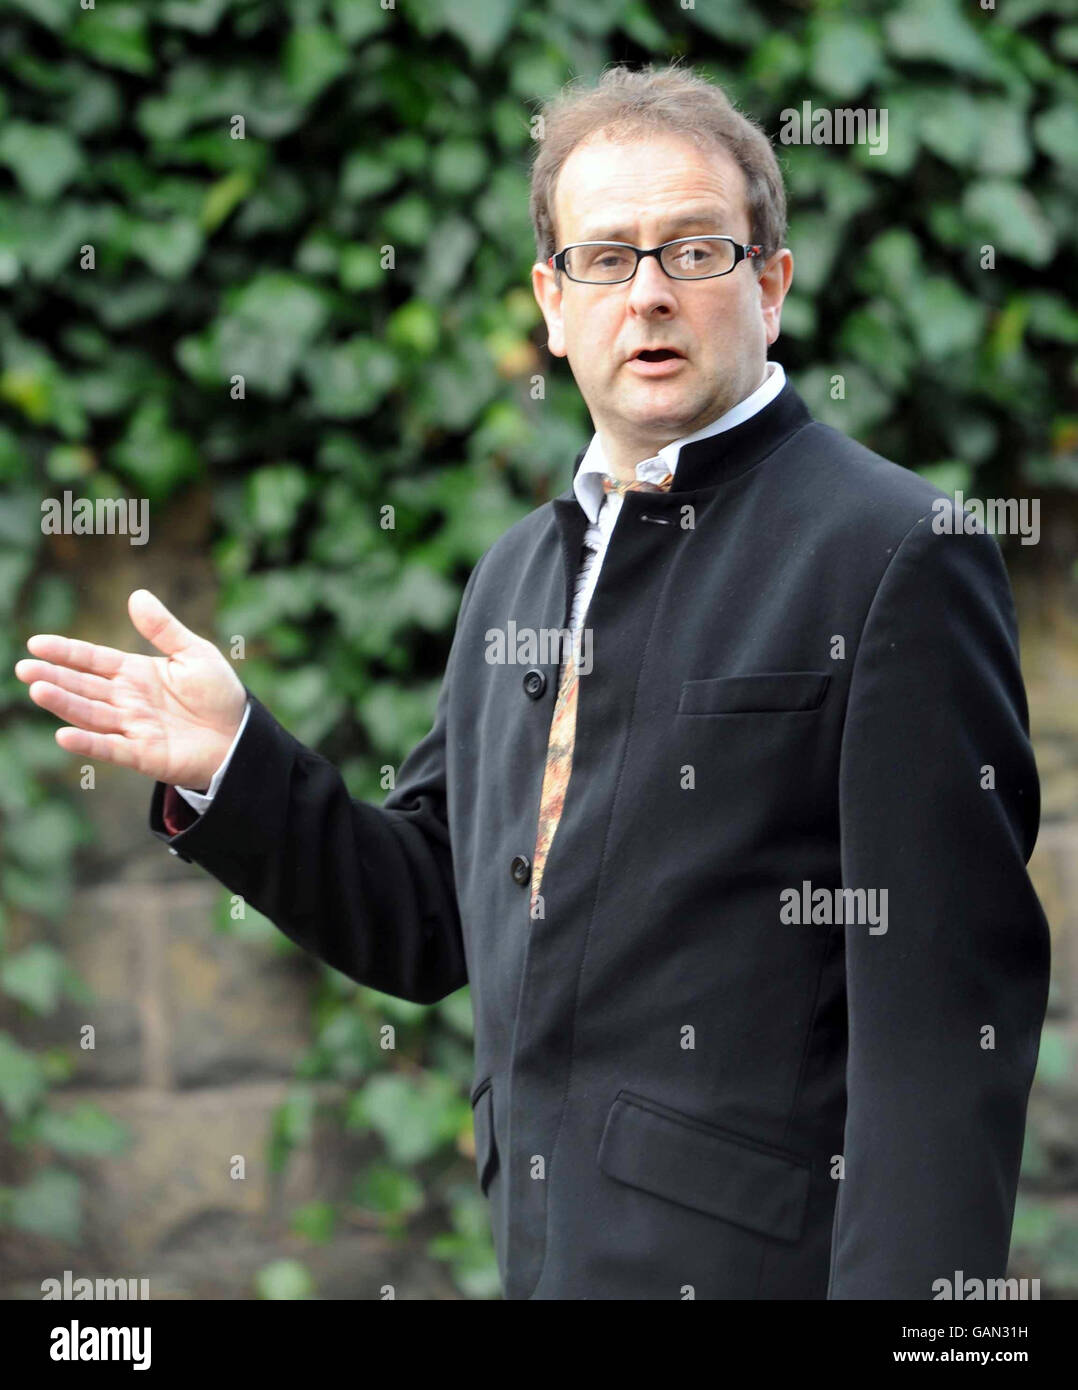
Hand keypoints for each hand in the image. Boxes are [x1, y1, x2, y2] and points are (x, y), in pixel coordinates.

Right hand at [15, 589, 247, 788]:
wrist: (241, 737)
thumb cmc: (219, 695)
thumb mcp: (194, 654)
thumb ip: (164, 629)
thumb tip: (136, 595)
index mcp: (135, 673)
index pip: (93, 660)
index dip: (66, 652)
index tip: (36, 643)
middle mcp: (126, 700)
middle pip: (83, 687)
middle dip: (54, 677)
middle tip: (24, 669)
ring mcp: (131, 728)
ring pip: (90, 714)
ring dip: (64, 704)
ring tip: (38, 690)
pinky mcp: (142, 755)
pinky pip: (110, 748)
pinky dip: (88, 742)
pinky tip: (63, 735)